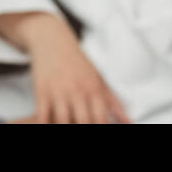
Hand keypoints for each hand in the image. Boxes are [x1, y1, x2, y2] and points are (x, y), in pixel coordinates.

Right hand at [0, 12, 130, 122]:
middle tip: (80, 128)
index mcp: (94, 88)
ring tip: (66, 126)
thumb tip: (129, 122)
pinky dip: (43, 122)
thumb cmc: (78, 63)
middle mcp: (78, 90)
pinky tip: (46, 123)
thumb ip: (114, 103)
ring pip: (62, 120)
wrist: (53, 40)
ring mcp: (59, 90)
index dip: (100, 127)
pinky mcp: (41, 90)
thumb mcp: (99, 79)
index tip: (98, 131)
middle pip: (83, 121)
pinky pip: (42, 114)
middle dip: (82, 129)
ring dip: (63, 125)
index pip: (101, 118)